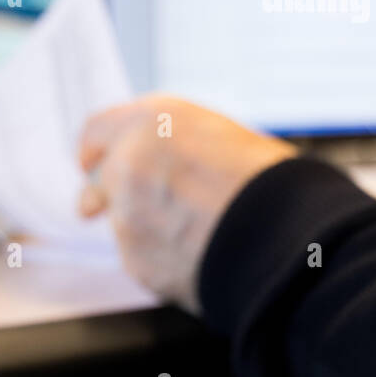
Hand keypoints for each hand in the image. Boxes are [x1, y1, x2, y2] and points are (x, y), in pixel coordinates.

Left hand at [76, 95, 296, 312]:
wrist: (282, 236)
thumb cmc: (268, 182)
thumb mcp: (222, 135)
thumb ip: (174, 141)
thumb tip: (164, 157)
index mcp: (155, 119)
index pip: (96, 131)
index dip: (97, 150)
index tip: (93, 162)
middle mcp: (130, 159)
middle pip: (100, 178)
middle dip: (113, 192)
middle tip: (141, 205)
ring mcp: (126, 211)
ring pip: (121, 219)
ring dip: (144, 225)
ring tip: (194, 230)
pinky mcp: (133, 257)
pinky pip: (137, 255)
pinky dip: (158, 255)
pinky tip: (195, 251)